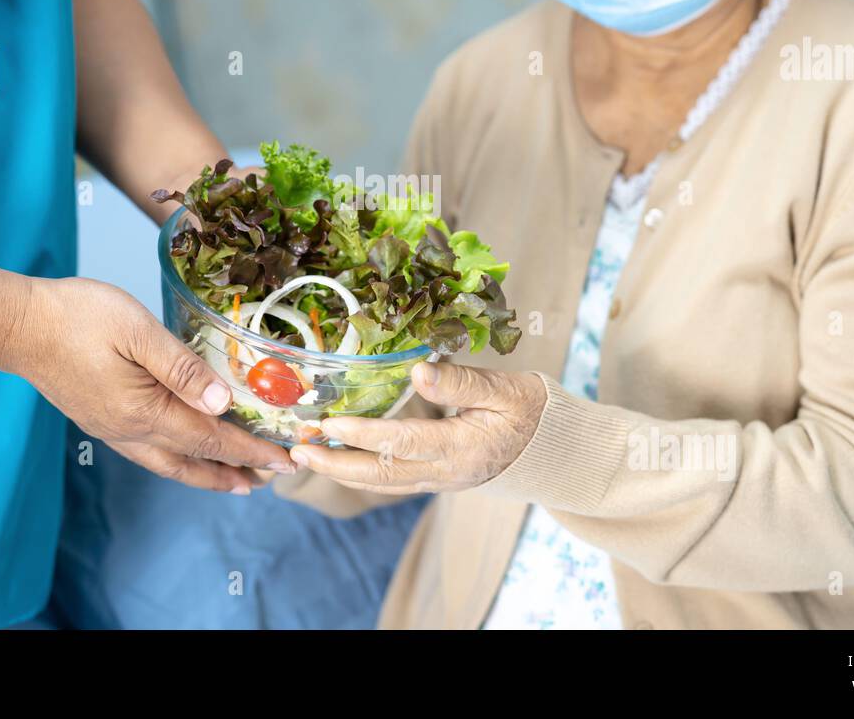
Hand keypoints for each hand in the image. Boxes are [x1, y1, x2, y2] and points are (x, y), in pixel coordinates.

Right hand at [10, 276, 293, 492]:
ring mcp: (111, 429)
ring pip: (169, 464)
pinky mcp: (98, 420)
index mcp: (144, 412)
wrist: (16, 325)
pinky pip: (148, 453)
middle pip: (193, 463)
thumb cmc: (75, 317)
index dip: (251, 451)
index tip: (284, 460)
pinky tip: (183, 453)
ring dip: (206, 473)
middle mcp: (129, 431)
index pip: (211, 439)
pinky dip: (177, 461)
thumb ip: (182, 368)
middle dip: (235, 472)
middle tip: (269, 479)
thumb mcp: (137, 331)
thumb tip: (223, 403)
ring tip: (235, 480)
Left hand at [288, 362, 546, 493]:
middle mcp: (446, 472)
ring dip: (341, 471)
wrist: (554, 450)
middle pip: (383, 475)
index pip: (403, 442)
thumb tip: (418, 369)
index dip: (364, 433)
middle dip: (336, 464)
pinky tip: (337, 460)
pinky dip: (360, 473)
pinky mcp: (437, 480)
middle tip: (298, 451)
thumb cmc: (531, 410)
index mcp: (462, 447)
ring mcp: (440, 481)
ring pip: (383, 484)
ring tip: (305, 455)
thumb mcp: (506, 389)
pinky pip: (392, 482)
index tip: (331, 421)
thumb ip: (462, 382)